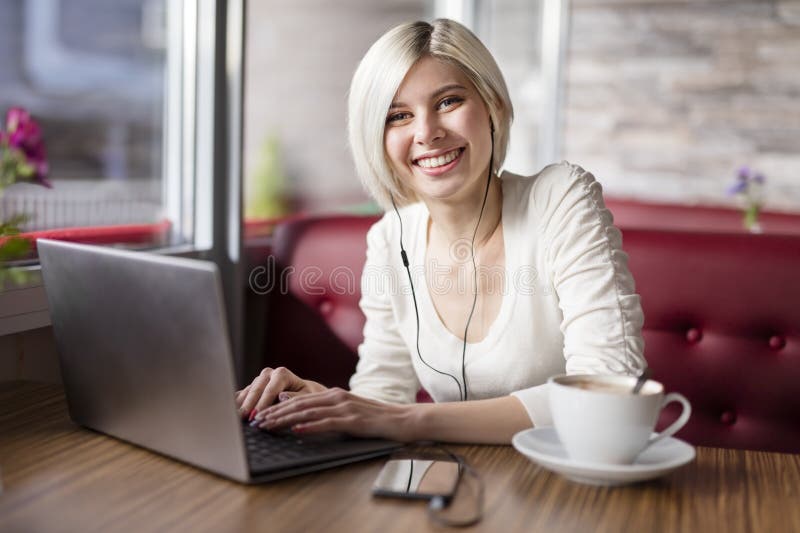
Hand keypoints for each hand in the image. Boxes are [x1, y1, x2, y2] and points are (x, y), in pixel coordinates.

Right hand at [235, 366, 326, 417]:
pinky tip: (231, 412)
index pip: (270, 390)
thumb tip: (281, 396)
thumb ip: (294, 397)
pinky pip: (242, 394)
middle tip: (241, 418)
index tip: (256, 416)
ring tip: (233, 417)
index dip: (263, 403)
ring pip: (247, 392)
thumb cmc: (306, 397)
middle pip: (256, 390)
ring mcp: (258, 380)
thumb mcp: (305, 398)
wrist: (302, 392)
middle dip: (249, 405)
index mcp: (282, 374)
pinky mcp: (252, 387)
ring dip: (240, 404)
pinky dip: (237, 403)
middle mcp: (268, 374)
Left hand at [254, 387, 413, 441]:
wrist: (402, 420)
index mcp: (334, 394)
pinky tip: (296, 430)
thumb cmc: (375, 418)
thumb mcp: (347, 410)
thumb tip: (296, 407)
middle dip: (275, 413)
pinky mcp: (353, 421)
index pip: (299, 400)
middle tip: (257, 422)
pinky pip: (327, 423)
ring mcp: (345, 408)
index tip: (261, 415)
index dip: (278, 408)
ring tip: (269, 426)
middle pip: (299, 405)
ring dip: (285, 420)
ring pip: (308, 412)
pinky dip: (309, 427)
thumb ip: (324, 408)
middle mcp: (337, 397)